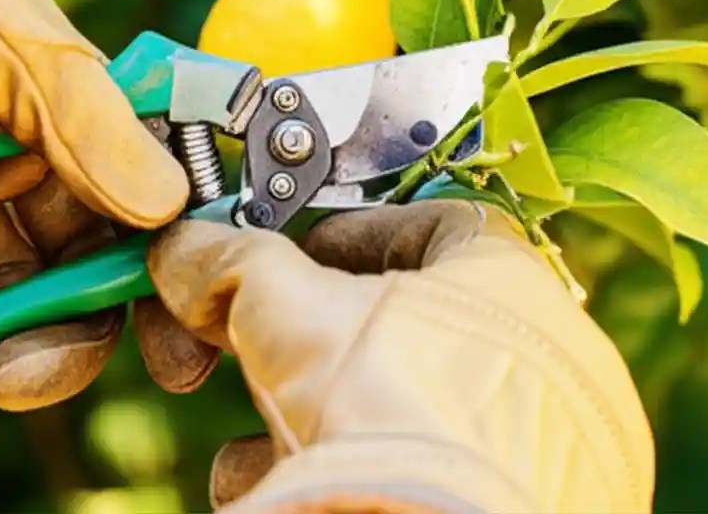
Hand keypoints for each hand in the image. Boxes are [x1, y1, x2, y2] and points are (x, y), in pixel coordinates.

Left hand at [0, 0, 216, 426]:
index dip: (162, 268)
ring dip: (2, 353)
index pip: (145, 197)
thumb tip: (165, 203)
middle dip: (67, 331)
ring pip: (13, 297)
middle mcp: (35, 157)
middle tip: (28, 376)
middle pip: (82, 265)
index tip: (170, 340)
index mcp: (78, 105)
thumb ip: (86, 111)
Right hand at [148, 199, 655, 512]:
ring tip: (260, 443)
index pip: (426, 222)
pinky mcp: (471, 493)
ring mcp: (506, 434)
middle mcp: (525, 352)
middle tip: (238, 345)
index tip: (281, 257)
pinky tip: (275, 484)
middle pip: (386, 318)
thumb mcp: (291, 310)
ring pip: (379, 402)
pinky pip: (389, 462)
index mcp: (505, 276)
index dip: (340, 232)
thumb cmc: (396, 407)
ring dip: (297, 413)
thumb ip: (234, 265)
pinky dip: (324, 468)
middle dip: (294, 337)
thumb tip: (183, 254)